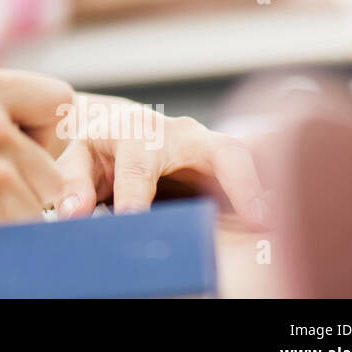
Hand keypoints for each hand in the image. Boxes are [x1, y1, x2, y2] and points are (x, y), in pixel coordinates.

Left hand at [53, 94, 268, 226]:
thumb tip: (74, 212)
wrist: (113, 125)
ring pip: (247, 161)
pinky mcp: (224, 164)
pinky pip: (253, 175)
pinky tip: (278, 223)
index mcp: (137, 132)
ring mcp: (209, 147)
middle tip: (256, 220)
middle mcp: (182, 135)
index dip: (136, 197)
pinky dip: (267, 194)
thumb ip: (73, 183)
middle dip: (239, 182)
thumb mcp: (76, 157)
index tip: (134, 221)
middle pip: (220, 151)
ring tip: (277, 226)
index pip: (139, 169)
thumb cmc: (96, 145)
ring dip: (264, 190)